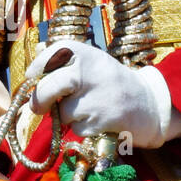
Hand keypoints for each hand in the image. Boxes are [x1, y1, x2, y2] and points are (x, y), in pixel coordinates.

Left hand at [25, 40, 173, 148]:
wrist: (148, 102)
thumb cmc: (106, 81)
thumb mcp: (88, 62)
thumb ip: (60, 62)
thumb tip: (32, 65)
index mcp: (83, 52)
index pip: (48, 57)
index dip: (35, 70)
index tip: (32, 78)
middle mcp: (89, 71)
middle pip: (48, 87)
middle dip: (39, 100)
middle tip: (36, 106)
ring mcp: (97, 96)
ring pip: (63, 112)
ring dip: (66, 116)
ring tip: (84, 108)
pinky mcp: (103, 119)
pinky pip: (77, 128)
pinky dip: (81, 128)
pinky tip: (96, 119)